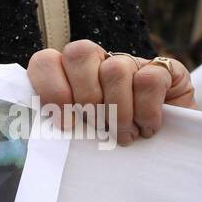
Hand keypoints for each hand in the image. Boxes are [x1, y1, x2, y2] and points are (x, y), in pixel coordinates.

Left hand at [28, 40, 195, 144]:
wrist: (164, 148)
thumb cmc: (111, 145)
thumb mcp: (81, 136)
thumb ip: (60, 125)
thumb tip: (36, 131)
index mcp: (68, 75)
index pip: (45, 61)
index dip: (50, 89)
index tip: (64, 124)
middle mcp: (98, 62)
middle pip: (79, 53)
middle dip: (86, 97)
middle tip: (97, 127)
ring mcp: (131, 62)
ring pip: (114, 69)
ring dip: (118, 111)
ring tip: (124, 136)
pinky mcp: (164, 68)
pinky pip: (149, 79)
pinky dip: (146, 110)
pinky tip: (147, 128)